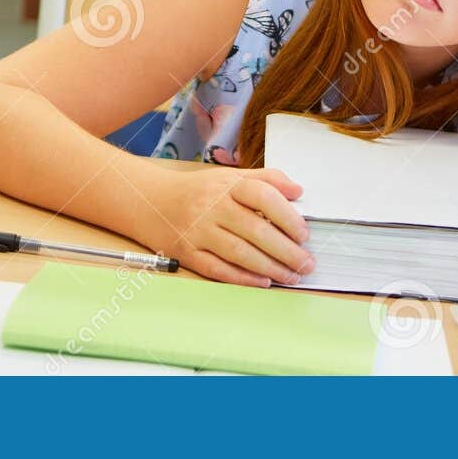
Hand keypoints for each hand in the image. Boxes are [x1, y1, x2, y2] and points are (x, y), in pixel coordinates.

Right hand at [141, 166, 314, 287]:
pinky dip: (242, 277)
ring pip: (239, 252)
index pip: (263, 195)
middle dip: (286, 250)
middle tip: (307, 264)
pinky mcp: (187, 253)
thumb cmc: (199, 191)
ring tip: (292, 276)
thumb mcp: (230, 176)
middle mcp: (213, 206)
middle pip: (255, 229)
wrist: (150, 202)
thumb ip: (266, 179)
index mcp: (227, 184)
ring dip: (270, 267)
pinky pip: (218, 268)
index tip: (304, 234)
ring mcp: (198, 231)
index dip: (287, 215)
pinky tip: (263, 282)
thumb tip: (298, 190)